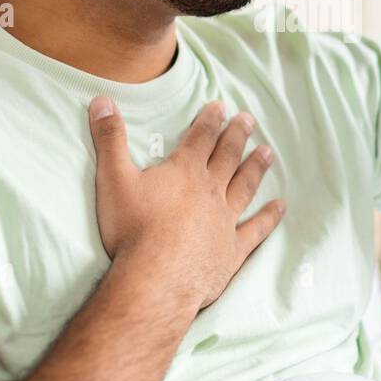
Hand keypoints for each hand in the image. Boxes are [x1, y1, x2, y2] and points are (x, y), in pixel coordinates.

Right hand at [88, 97, 283, 310]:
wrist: (156, 280)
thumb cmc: (132, 230)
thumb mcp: (112, 179)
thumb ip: (109, 140)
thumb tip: (101, 100)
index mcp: (184, 172)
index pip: (200, 138)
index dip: (210, 120)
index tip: (221, 106)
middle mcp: (210, 191)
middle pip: (227, 157)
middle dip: (236, 136)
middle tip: (248, 119)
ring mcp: (224, 220)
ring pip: (245, 186)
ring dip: (256, 168)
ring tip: (268, 152)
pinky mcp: (232, 250)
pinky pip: (255, 229)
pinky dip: (268, 218)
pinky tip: (280, 208)